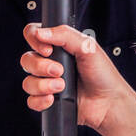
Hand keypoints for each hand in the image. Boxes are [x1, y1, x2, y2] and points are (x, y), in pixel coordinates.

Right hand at [21, 23, 135, 132]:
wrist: (109, 102)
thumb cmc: (103, 74)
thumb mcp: (88, 47)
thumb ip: (65, 35)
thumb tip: (40, 32)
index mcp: (59, 46)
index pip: (33, 34)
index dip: (34, 39)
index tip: (48, 49)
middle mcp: (50, 63)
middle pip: (27, 59)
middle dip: (40, 66)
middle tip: (59, 70)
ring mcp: (48, 82)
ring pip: (27, 82)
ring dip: (43, 84)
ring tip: (61, 86)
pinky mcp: (48, 101)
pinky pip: (31, 101)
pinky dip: (40, 100)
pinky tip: (53, 98)